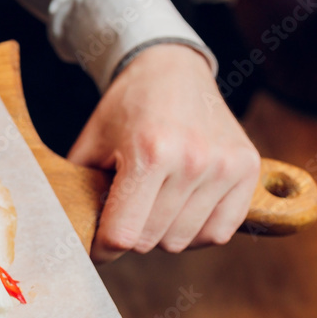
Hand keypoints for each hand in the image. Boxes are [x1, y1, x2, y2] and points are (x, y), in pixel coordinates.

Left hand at [67, 44, 260, 262]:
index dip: (102, 248)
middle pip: (150, 241)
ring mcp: (224, 165)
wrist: (171, 69)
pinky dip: (196, 232)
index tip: (97, 245)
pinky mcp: (247, 169)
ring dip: (162, 233)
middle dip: (130, 234)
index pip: (122, 234)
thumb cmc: (127, 109)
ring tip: (153, 203)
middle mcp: (192, 160)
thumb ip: (79, 188)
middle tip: (125, 209)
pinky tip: (181, 210)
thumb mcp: (91, 143)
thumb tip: (68, 234)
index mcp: (149, 152)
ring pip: (183, 241)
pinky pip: (218, 233)